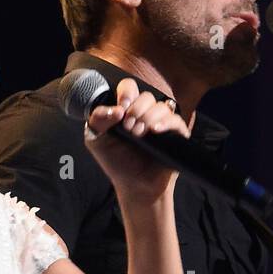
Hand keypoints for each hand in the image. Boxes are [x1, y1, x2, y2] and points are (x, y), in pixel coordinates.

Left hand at [83, 78, 190, 201]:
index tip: (121, 110)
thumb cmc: (116, 163)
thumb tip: (117, 109)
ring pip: (162, 107)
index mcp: (128, 110)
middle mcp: (146, 113)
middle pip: (147, 96)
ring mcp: (162, 123)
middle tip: (129, 129)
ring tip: (139, 135)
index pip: (130, 87)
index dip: (126, 93)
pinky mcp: (176, 135)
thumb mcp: (96, 139)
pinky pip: (176, 120)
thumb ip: (98, 119)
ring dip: (148, 118)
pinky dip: (166, 122)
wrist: (134, 186)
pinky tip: (156, 131)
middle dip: (136, 110)